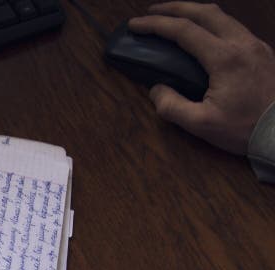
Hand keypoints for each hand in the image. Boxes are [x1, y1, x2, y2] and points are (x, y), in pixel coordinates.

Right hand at [129, 2, 274, 153]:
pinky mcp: (262, 51)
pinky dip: (211, 23)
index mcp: (224, 58)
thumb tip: (156, 89)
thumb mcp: (200, 124)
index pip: (184, 31)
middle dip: (174, 8)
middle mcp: (242, 43)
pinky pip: (233, 27)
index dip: (155, 24)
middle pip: (204, 12)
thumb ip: (171, 106)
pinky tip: (202, 33)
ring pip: (222, 16)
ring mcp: (255, 44)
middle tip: (152, 12)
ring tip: (175, 18)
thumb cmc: (244, 129)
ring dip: (195, 12)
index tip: (135, 25)